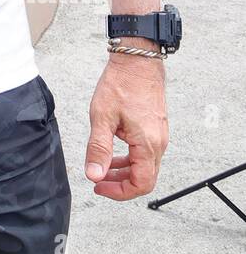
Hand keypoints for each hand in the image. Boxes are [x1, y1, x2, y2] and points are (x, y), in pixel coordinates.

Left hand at [85, 53, 168, 199]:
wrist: (137, 61)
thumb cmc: (121, 84)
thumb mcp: (102, 117)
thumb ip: (98, 149)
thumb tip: (94, 175)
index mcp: (148, 144)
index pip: (141, 184)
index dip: (120, 192)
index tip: (100, 187)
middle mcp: (158, 143)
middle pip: (145, 178)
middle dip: (120, 184)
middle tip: (98, 181)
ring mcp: (159, 136)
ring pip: (145, 166)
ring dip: (124, 172)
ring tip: (103, 168)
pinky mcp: (155, 128)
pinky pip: (145, 152)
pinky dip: (129, 158)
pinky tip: (114, 153)